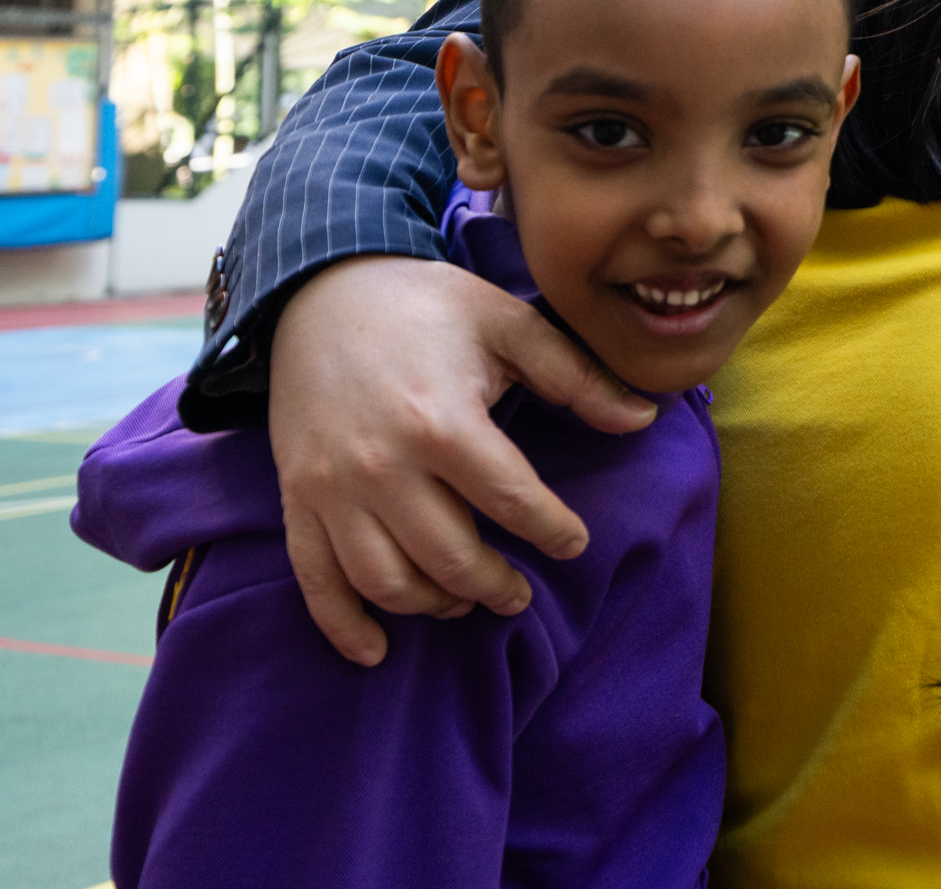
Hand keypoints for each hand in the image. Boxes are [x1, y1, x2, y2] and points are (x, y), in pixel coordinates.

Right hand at [268, 254, 659, 665]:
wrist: (319, 290)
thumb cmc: (426, 306)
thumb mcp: (509, 323)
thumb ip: (577, 377)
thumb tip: (643, 419)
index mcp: (442, 421)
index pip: (511, 501)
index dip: (552, 530)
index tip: (575, 543)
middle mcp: (381, 465)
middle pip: (449, 556)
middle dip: (495, 586)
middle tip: (521, 593)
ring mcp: (331, 488)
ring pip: (386, 580)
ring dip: (434, 605)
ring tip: (467, 601)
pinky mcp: (297, 497)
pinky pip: (315, 579)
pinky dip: (344, 624)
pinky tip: (376, 649)